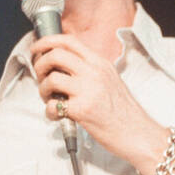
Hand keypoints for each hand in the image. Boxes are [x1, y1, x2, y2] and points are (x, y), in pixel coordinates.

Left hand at [29, 32, 163, 164]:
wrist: (138, 133)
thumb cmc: (124, 111)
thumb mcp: (110, 79)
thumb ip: (89, 69)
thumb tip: (62, 66)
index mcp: (100, 63)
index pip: (69, 41)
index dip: (47, 42)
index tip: (36, 48)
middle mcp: (94, 72)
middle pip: (55, 55)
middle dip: (39, 64)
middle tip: (40, 76)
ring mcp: (88, 90)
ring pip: (50, 79)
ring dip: (42, 89)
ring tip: (49, 99)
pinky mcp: (82, 110)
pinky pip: (53, 105)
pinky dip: (49, 111)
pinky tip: (57, 115)